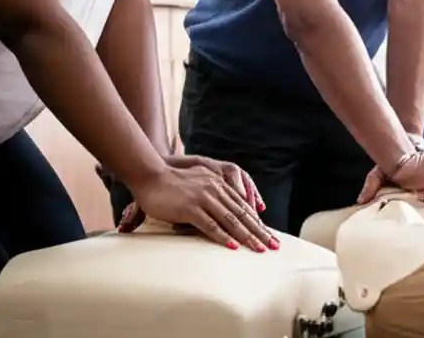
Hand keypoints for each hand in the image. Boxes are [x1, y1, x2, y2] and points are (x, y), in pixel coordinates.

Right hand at [120, 164, 277, 252]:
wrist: (150, 176)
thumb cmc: (171, 184)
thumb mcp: (198, 184)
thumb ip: (211, 193)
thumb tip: (220, 209)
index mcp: (219, 185)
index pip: (243, 206)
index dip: (257, 222)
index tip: (269, 235)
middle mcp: (215, 190)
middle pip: (243, 214)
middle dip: (259, 231)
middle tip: (273, 246)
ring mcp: (204, 199)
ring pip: (231, 220)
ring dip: (247, 236)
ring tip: (259, 249)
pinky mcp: (190, 208)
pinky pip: (210, 225)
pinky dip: (223, 237)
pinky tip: (233, 246)